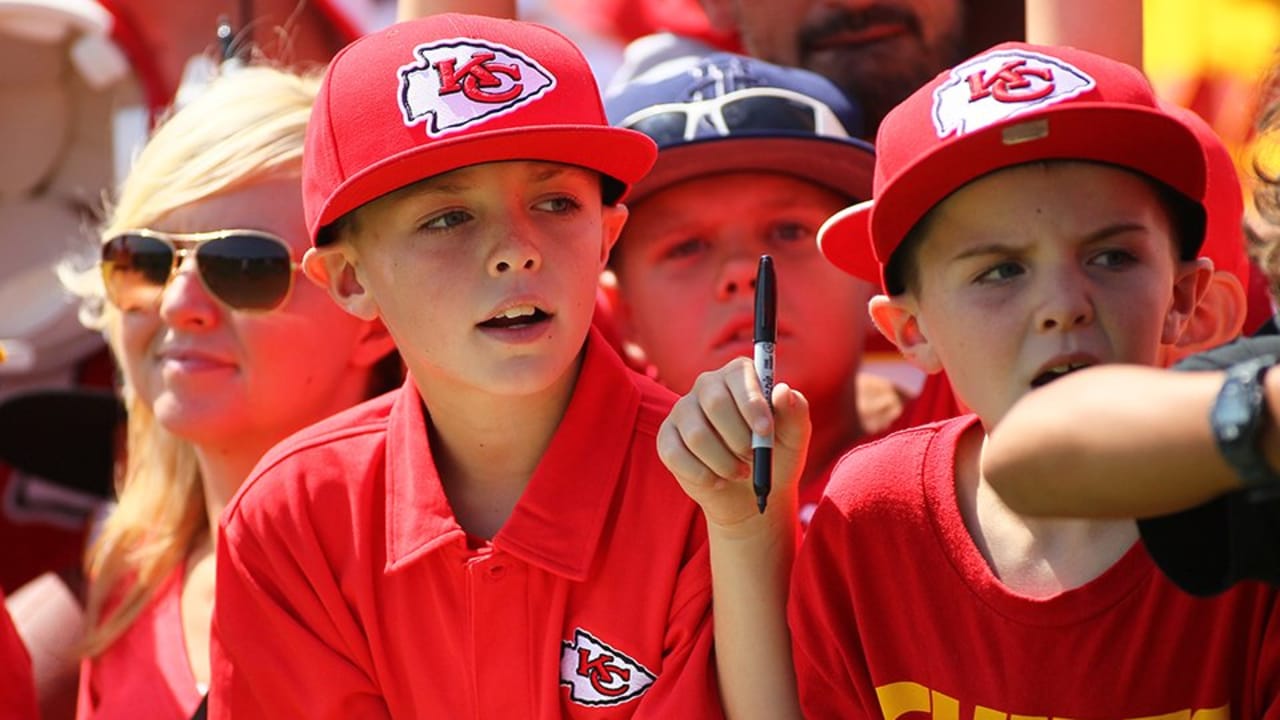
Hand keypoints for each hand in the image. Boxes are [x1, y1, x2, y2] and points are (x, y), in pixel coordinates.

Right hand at [658, 357, 810, 530]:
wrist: (752, 491)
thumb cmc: (776, 455)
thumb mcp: (795, 436)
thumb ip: (796, 410)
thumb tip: (782, 390)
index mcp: (739, 374)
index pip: (739, 377)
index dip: (752, 404)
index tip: (766, 432)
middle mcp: (708, 385)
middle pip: (715, 403)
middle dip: (738, 438)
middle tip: (753, 457)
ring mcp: (683, 410)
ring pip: (696, 435)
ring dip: (723, 462)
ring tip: (740, 472)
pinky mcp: (667, 438)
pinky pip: (676, 455)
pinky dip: (703, 475)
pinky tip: (719, 480)